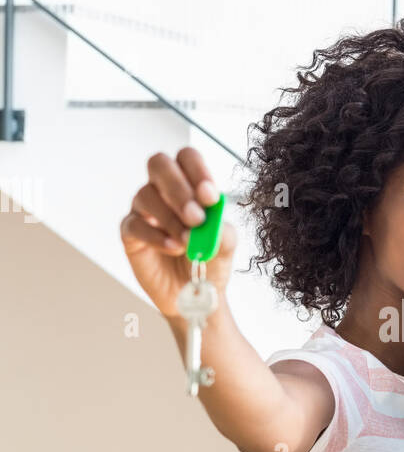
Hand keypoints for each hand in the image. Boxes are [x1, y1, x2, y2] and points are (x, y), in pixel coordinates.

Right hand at [119, 146, 236, 317]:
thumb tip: (210, 214)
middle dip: (179, 189)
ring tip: (188, 241)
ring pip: (146, 194)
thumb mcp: (225, 244)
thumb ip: (221, 227)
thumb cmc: (209, 260)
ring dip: (170, 218)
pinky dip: (156, 237)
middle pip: (159, 165)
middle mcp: (163, 190)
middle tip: (196, 217)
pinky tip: (173, 248)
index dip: (198, 171)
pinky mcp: (130, 232)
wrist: (195, 293)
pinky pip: (135, 224)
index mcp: (190, 184)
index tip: (210, 197)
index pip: (187, 158)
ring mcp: (144, 209)